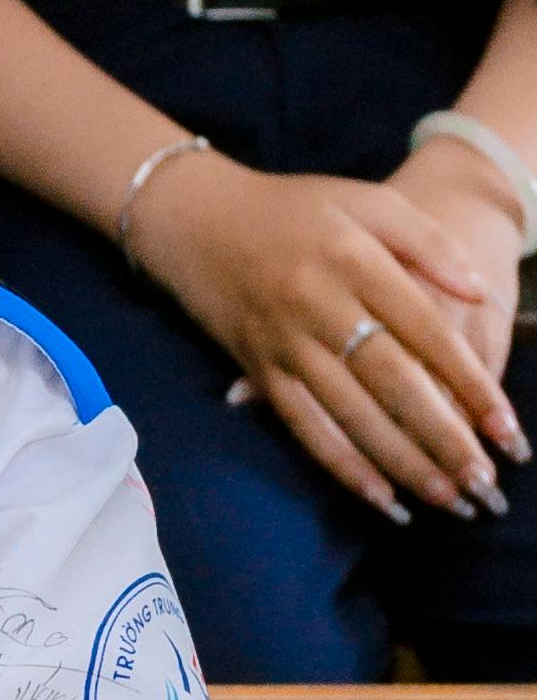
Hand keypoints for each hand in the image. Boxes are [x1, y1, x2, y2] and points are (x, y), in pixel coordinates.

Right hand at [134, 143, 524, 518]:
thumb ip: (428, 242)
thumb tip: (480, 292)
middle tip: (485, 483)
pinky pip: (303, 425)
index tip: (507, 427)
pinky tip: (381, 498)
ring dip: (401, 462)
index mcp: (353, 257)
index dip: (470, 382)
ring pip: (350, 413)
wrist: (195, 217)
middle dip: (443, 438)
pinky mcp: (257, 369)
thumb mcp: (366, 200)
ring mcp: (283, 341)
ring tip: (448, 499)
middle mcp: (317, 302)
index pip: (425, 329)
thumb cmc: (294, 209)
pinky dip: (342, 466)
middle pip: (392, 380)